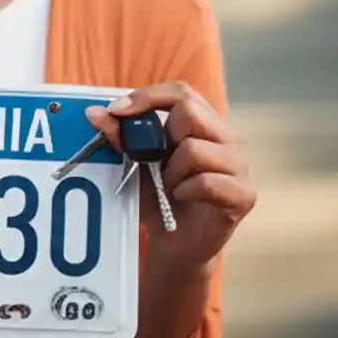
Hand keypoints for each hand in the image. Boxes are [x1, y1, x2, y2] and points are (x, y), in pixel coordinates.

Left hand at [85, 82, 254, 269]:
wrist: (174, 246)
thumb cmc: (158, 199)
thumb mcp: (133, 165)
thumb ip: (119, 138)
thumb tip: (93, 113)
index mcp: (202, 124)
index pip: (182, 92)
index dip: (149, 96)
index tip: (116, 111)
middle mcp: (225, 139)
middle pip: (190, 112)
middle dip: (160, 139)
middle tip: (155, 164)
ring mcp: (238, 166)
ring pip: (195, 149)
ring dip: (171, 173)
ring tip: (169, 188)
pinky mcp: (244, 195)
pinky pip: (208, 182)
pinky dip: (185, 192)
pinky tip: (181, 200)